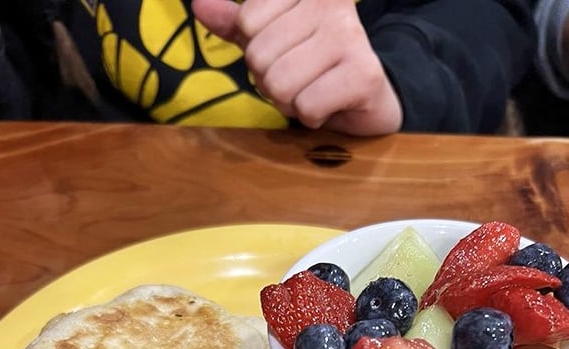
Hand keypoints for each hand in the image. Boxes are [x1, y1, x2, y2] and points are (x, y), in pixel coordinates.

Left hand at [191, 0, 402, 134]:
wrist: (369, 98)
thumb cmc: (316, 68)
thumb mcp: (271, 40)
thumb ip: (236, 24)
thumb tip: (199, 4)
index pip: (247, 21)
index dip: (257, 50)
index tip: (287, 54)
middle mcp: (329, 5)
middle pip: (260, 55)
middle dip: (272, 81)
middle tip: (301, 80)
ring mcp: (349, 36)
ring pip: (280, 83)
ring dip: (291, 102)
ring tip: (313, 93)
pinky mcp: (362, 74)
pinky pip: (307, 106)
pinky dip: (311, 117)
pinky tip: (328, 106)